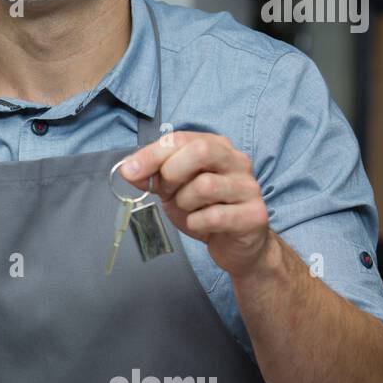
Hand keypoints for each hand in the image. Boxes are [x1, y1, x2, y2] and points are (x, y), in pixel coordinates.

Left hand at [119, 131, 271, 277]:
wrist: (234, 244)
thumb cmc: (203, 209)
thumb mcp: (172, 188)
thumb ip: (152, 176)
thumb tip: (128, 169)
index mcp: (216, 146)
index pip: (180, 139)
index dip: (151, 154)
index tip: (130, 171)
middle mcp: (237, 161)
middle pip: (200, 151)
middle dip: (172, 173)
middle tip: (168, 191)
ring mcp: (248, 187)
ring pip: (205, 185)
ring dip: (185, 202)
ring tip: (189, 209)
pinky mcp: (254, 215)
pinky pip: (214, 216)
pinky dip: (197, 223)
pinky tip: (201, 225)